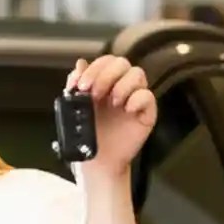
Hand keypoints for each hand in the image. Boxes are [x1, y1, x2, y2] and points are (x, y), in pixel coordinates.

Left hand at [65, 56, 156, 177]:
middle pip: (122, 63)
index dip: (94, 68)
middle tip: (94, 94)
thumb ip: (75, 87)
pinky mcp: (145, 113)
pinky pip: (148, 96)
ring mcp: (134, 99)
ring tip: (112, 103)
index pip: (105, 62)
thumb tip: (80, 64)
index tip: (81, 85)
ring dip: (122, 85)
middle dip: (106, 75)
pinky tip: (127, 109)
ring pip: (137, 74)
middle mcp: (120, 87)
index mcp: (103, 84)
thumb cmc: (87, 136)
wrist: (96, 162)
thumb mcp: (75, 110)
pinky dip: (138, 99)